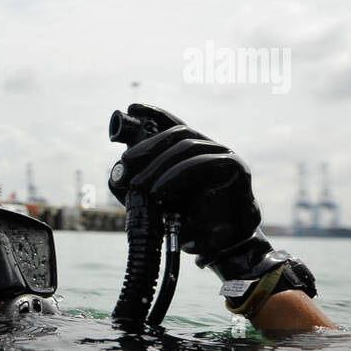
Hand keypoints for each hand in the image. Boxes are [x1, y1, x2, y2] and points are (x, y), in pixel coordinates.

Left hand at [107, 104, 260, 263]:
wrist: (218, 242)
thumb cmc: (189, 220)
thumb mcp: (158, 199)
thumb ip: (141, 183)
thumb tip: (117, 173)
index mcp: (193, 151)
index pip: (174, 125)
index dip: (154, 113)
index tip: (132, 108)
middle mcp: (210, 148)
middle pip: (177, 133)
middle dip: (148, 145)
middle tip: (126, 162)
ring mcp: (224, 154)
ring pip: (186, 147)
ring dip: (157, 165)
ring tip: (138, 186)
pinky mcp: (234, 167)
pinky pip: (200, 163)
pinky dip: (174, 175)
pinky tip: (158, 189)